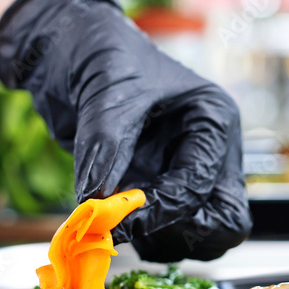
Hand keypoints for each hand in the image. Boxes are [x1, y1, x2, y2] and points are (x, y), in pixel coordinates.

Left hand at [0, 0, 251, 261]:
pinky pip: (165, 234)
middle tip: (132, 229)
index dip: (165, 208)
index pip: (204, 184)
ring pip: (198, 236)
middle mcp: (210, 153)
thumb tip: (96, 201)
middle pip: (223, 222)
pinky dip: (139, 237)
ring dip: (157, 240)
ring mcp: (185, 174)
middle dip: (180, 233)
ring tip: (112, 222)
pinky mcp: (158, 190)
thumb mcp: (106, 92)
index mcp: (214, 120)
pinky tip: (108, 221)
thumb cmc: (97, 52)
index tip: (120, 219)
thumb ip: (105, 147)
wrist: (66, 48)